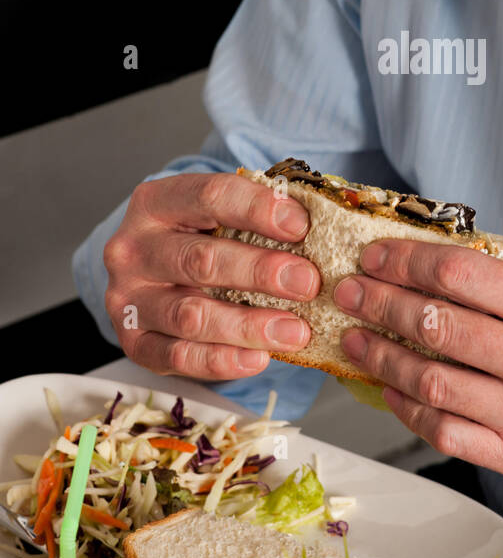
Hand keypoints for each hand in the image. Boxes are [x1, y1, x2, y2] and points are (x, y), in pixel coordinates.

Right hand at [102, 172, 315, 379]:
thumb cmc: (196, 237)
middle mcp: (133, 248)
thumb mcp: (216, 212)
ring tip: (295, 331)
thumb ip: (256, 213)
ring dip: (248, 326)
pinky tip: (259, 358)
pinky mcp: (133, 341)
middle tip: (307, 283)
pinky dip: (222, 361)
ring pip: (191, 315)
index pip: (210, 197)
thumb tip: (320, 226)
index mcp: (156, 202)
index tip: (301, 225)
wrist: (149, 273)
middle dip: (260, 272)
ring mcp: (128, 298)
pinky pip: (178, 357)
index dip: (258, 209)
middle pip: (200, 260)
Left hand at [333, 240, 502, 487]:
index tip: (376, 254)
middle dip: (381, 303)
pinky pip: (445, 431)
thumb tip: (432, 276)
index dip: (407, 261)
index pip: (460, 275)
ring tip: (357, 338)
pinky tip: (389, 388)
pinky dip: (408, 407)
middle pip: (437, 325)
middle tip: (351, 291)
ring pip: (431, 380)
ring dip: (383, 356)